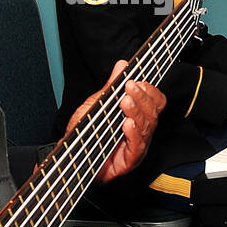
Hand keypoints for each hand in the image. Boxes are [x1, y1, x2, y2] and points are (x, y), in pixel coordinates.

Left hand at [66, 60, 165, 182]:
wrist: (72, 157)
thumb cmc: (87, 133)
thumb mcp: (97, 106)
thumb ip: (111, 87)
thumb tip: (122, 65)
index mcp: (137, 116)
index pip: (155, 101)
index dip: (150, 90)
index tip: (137, 80)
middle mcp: (141, 130)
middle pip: (153, 112)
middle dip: (143, 97)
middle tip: (130, 86)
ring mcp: (137, 146)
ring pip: (147, 127)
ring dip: (137, 112)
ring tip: (125, 101)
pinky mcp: (130, 161)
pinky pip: (138, 146)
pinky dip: (134, 134)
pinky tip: (127, 124)